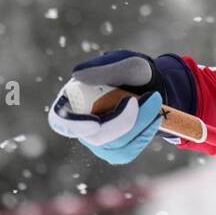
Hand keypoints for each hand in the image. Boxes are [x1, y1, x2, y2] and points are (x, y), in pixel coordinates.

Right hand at [48, 50, 166, 164]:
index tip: (96, 123)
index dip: (73, 126)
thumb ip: (104, 67)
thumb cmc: (134, 72)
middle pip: (95, 136)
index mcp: (72, 99)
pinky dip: (145, 133)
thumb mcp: (127, 63)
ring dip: (141, 123)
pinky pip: (127, 151)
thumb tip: (77, 74)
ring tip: (155, 99)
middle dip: (126, 121)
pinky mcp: (113, 151)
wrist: (152, 87)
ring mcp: (96, 140)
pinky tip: (153, 116)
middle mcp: (80, 124)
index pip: (60, 120)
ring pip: (115, 145)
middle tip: (153, 97)